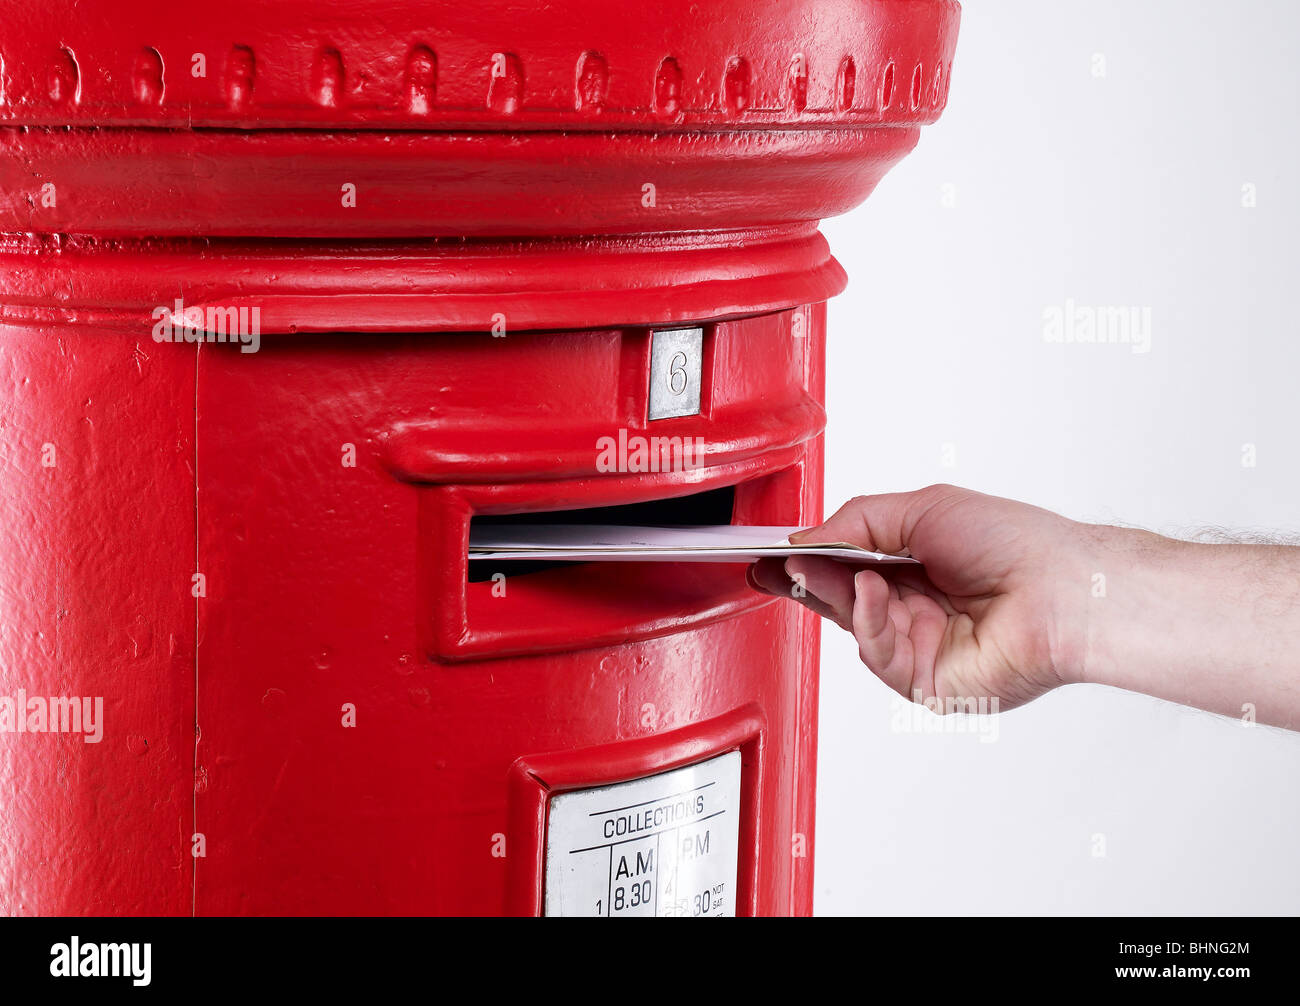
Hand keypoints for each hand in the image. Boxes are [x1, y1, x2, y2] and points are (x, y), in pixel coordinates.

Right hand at [748, 485, 1089, 710]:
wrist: (1061, 590)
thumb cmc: (1015, 544)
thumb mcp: (923, 510)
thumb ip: (857, 521)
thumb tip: (808, 538)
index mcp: (916, 567)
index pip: (847, 567)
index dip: (809, 560)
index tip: (773, 552)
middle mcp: (916, 609)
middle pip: (842, 599)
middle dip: (808, 579)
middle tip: (781, 562)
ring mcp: (920, 647)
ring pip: (854, 627)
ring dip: (837, 594)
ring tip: (826, 567)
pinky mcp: (926, 682)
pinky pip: (878, 656)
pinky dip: (870, 621)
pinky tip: (876, 592)